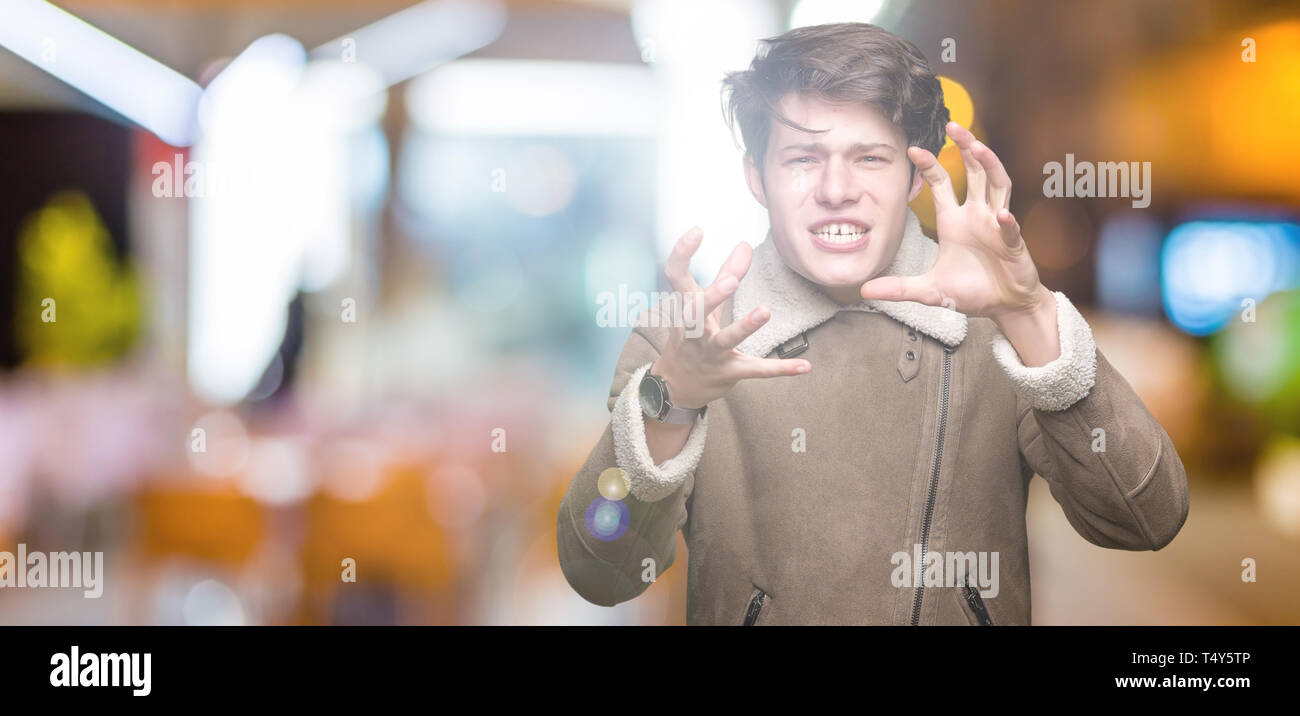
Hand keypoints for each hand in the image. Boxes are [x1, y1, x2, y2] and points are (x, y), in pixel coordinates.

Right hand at [651, 227, 811, 409]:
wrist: (677, 385)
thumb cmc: (692, 336)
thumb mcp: (704, 305)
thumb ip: (725, 274)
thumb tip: (744, 244)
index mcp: (686, 308)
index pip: (676, 277)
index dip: (682, 254)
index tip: (697, 231)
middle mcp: (694, 330)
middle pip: (696, 311)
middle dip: (713, 296)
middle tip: (731, 281)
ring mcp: (710, 353)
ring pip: (726, 340)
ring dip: (744, 326)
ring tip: (765, 310)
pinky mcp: (728, 373)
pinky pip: (755, 370)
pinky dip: (780, 369)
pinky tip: (805, 367)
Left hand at [859, 121, 1060, 364]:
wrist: (1004, 306)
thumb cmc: (970, 291)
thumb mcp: (928, 290)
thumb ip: (899, 288)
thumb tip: (864, 290)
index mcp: (955, 220)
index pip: (943, 184)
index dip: (930, 165)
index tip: (913, 148)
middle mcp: (978, 216)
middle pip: (975, 171)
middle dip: (966, 147)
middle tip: (954, 125)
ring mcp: (997, 227)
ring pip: (999, 186)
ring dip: (991, 166)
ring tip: (979, 147)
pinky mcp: (1014, 246)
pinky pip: (1010, 230)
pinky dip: (1007, 222)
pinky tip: (1001, 216)